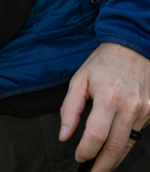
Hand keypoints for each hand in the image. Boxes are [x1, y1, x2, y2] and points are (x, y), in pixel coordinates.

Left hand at [60, 43, 149, 170]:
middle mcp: (129, 106)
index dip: (86, 151)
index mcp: (108, 97)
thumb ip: (70, 108)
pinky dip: (126, 143)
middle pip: (116, 147)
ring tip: (102, 166)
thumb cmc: (103, 63)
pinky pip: (138, 134)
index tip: (79, 157)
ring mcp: (144, 110)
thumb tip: (64, 135)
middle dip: (102, 166)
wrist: (132, 46)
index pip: (97, 136)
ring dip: (114, 160)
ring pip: (129, 145)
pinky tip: (116, 146)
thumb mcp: (80, 79)